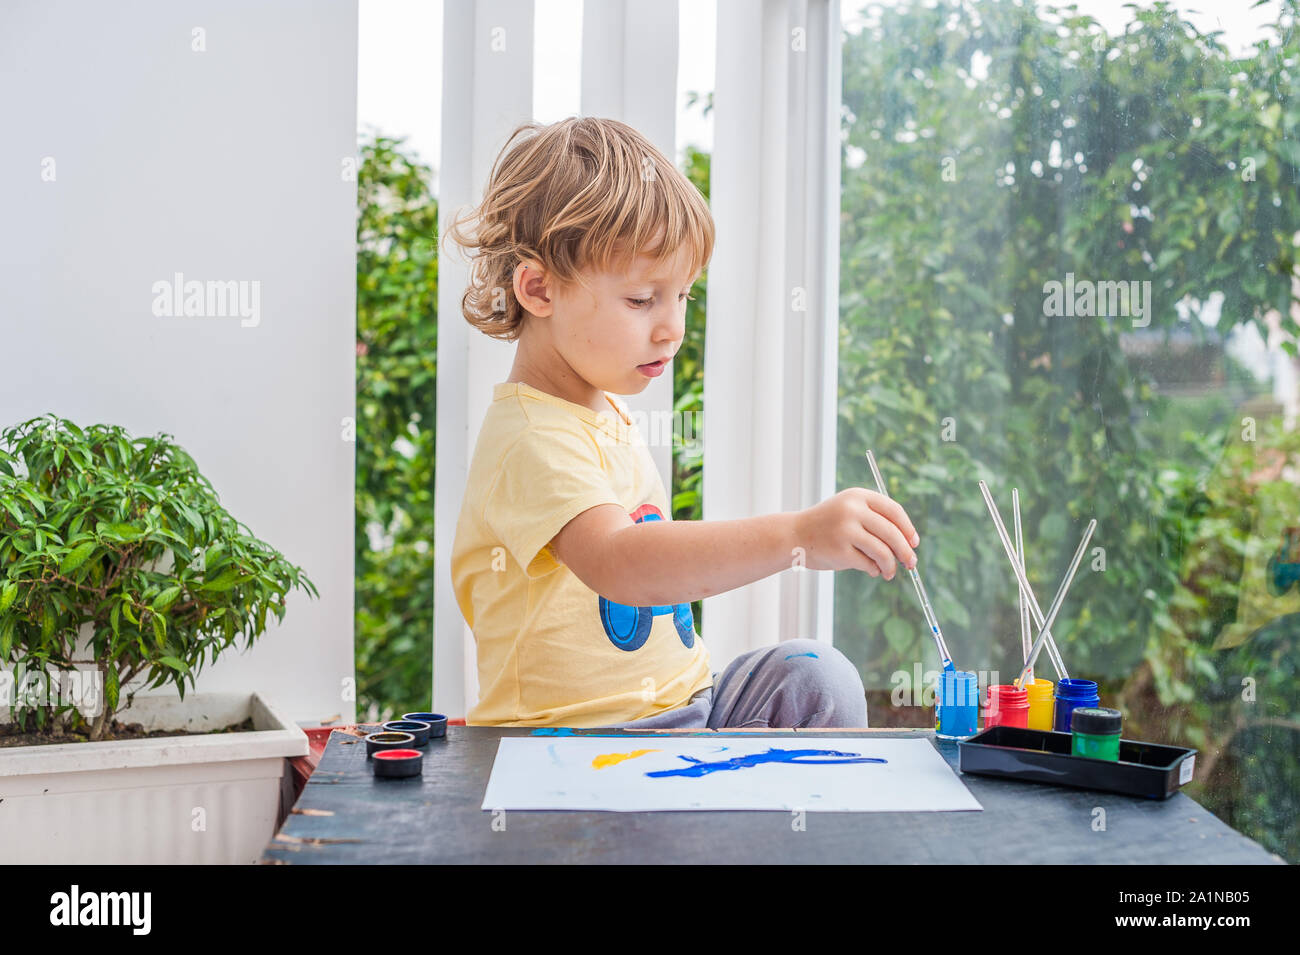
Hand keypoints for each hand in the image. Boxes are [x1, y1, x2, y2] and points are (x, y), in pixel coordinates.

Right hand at [793, 488, 919, 577]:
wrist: (794, 535)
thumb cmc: (827, 526)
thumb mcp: (849, 511)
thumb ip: (875, 520)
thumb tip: (908, 544)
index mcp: (858, 496)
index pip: (894, 510)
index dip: (908, 528)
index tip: (914, 542)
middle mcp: (852, 510)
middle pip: (892, 532)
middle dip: (905, 551)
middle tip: (911, 563)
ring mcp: (845, 530)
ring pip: (883, 551)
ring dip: (890, 565)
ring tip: (889, 572)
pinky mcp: (840, 550)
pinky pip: (868, 563)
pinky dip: (874, 570)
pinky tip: (872, 571)